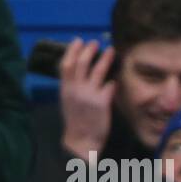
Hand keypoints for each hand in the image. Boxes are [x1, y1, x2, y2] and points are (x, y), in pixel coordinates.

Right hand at [59, 39, 116, 157]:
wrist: (81, 140)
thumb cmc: (76, 121)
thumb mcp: (68, 101)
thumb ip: (72, 86)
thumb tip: (80, 73)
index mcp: (65, 89)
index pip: (66, 65)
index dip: (72, 51)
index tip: (78, 40)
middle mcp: (76, 90)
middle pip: (81, 64)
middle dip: (89, 51)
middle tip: (95, 42)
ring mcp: (89, 96)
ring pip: (97, 72)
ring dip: (104, 59)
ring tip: (111, 50)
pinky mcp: (102, 103)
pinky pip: (109, 87)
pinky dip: (112, 82)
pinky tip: (115, 80)